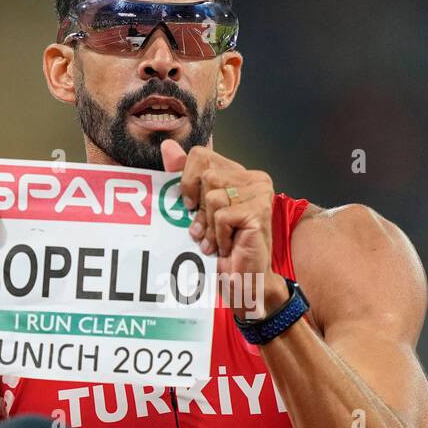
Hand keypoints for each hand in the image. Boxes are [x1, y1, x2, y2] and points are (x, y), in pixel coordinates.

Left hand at [160, 139, 281, 317]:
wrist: (245, 281)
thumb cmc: (223, 248)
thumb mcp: (199, 210)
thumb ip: (186, 178)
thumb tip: (167, 147)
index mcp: (240, 173)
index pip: (200, 155)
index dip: (188, 180)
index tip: (190, 206)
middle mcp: (255, 178)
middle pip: (206, 176)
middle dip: (200, 209)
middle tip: (207, 232)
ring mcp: (260, 193)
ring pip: (213, 196)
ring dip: (209, 226)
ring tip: (217, 241)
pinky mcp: (259, 210)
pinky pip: (222, 215)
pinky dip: (219, 235)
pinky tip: (228, 246)